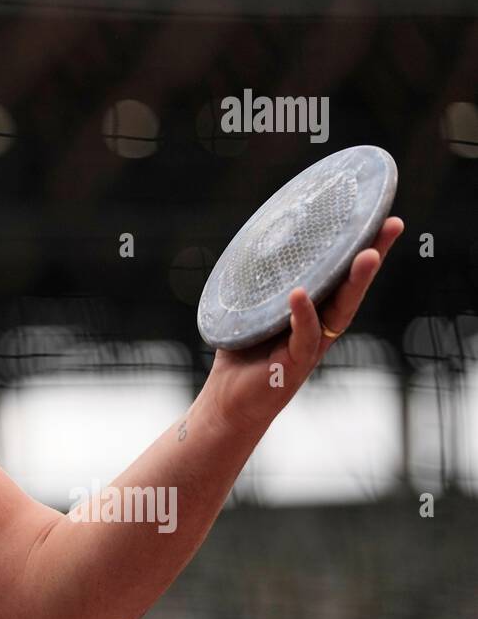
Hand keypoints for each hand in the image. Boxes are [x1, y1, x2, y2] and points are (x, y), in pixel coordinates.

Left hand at [203, 216, 404, 433]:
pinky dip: (302, 314)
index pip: (340, 273)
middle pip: (351, 287)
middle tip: (391, 226)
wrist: (227, 402)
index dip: (361, 246)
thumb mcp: (251, 310)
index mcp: (314, 310)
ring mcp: (311, 345)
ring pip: (339, 311)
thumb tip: (258, 239)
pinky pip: (303, 336)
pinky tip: (300, 294)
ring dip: (354, 283)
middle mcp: (321, 326)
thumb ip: (261, 283)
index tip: (383, 217)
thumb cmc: (242, 352)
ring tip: (366, 255)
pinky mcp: (294, 364)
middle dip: (372, 255)